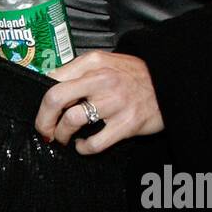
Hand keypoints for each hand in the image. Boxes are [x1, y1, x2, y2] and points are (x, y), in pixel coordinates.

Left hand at [35, 50, 163, 153]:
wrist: (171, 83)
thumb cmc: (134, 75)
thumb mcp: (106, 62)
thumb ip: (79, 71)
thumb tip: (49, 84)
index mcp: (92, 63)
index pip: (53, 79)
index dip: (40, 98)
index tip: (41, 110)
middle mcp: (101, 80)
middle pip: (55, 98)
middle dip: (43, 119)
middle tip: (43, 129)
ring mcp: (114, 102)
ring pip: (71, 121)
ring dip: (61, 134)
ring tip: (64, 137)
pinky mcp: (127, 124)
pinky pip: (94, 142)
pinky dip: (83, 148)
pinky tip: (83, 145)